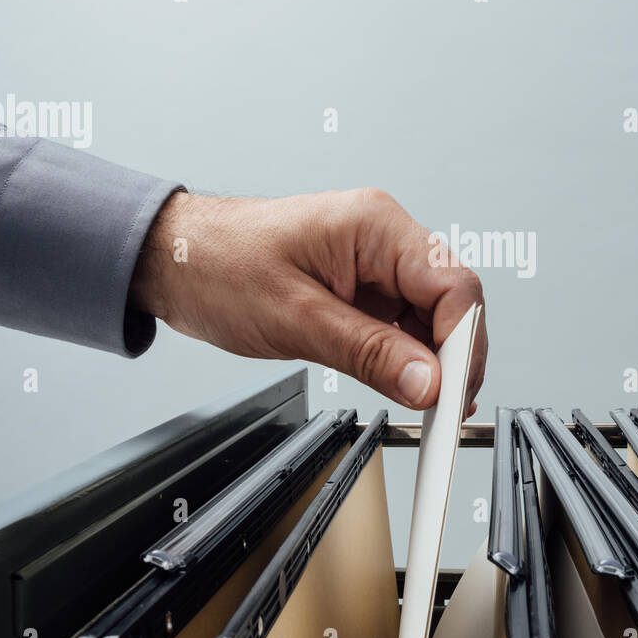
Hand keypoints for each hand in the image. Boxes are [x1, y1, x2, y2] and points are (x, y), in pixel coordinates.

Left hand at [129, 189, 486, 412]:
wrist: (175, 259)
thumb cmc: (217, 265)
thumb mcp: (295, 319)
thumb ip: (368, 352)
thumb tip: (427, 383)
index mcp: (375, 226)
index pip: (453, 285)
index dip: (462, 344)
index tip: (451, 394)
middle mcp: (384, 240)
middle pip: (452, 303)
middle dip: (453, 359)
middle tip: (442, 411)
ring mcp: (375, 265)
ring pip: (432, 319)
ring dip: (432, 363)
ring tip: (423, 406)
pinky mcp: (363, 289)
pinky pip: (404, 326)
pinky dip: (408, 360)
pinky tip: (404, 386)